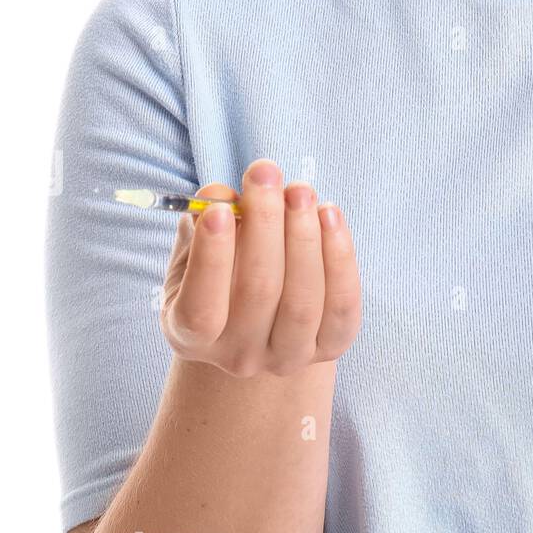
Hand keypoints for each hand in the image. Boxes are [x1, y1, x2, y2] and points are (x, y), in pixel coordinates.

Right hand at [159, 159, 361, 375]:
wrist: (262, 316)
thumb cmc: (223, 270)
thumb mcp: (197, 251)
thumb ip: (201, 226)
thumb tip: (219, 194)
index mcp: (190, 336)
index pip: (200, 309)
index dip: (211, 258)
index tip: (222, 208)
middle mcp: (238, 355)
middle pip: (258, 292)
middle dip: (265, 224)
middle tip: (266, 174)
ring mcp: (286, 357)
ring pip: (302, 301)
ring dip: (304, 236)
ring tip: (299, 190)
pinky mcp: (330, 346)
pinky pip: (341, 304)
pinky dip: (340, 256)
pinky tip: (329, 214)